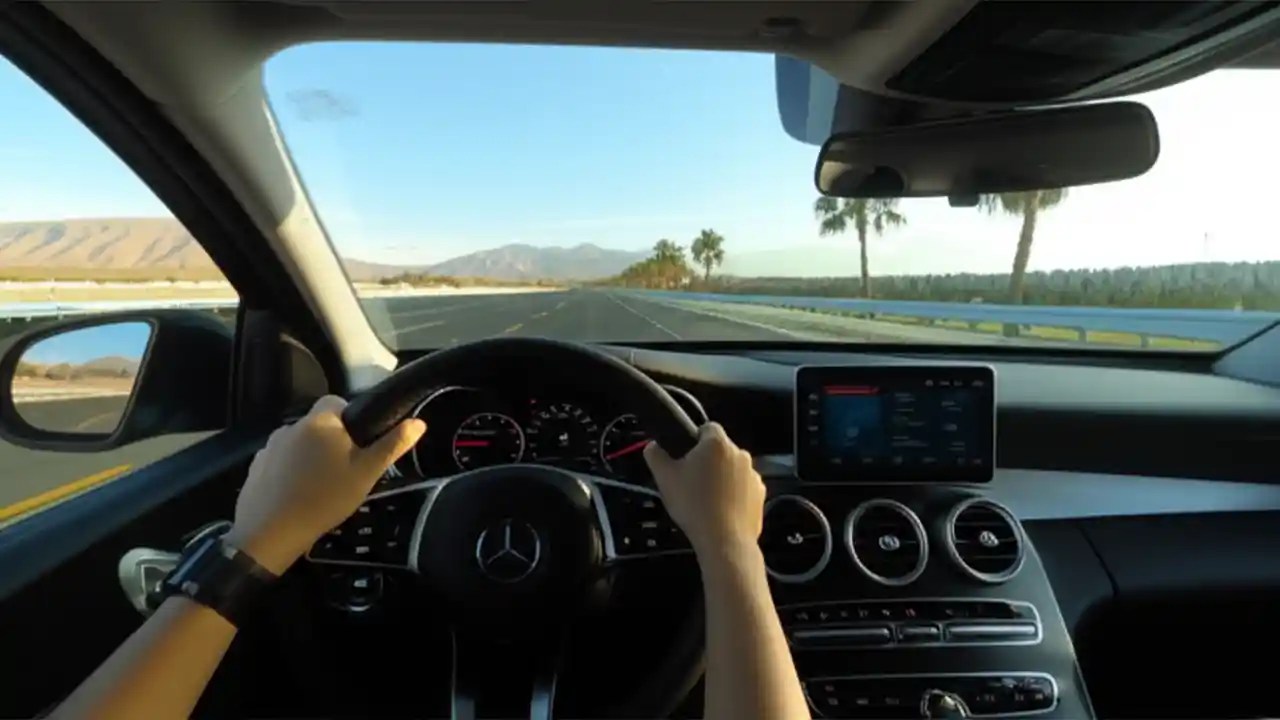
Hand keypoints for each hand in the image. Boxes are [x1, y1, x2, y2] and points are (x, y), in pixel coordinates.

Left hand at [224, 395, 425, 573]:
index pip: (336, 402)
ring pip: (298, 443)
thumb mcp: (366, 474)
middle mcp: (291, 426)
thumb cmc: (325, 499)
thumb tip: (419, 422)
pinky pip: (279, 461)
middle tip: (343, 471)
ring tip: (318, 486)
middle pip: (317, 425)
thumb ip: (392, 446)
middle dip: (330, 441)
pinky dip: (288, 471)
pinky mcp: (255, 467)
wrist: (271, 533)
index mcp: (320, 421)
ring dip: (308, 456)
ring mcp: (268, 446)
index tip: (358, 446)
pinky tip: (296, 494)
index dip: (350, 419)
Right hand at [644, 423, 764, 558]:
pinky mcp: (761, 494)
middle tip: (692, 480)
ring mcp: (754, 474)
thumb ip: (656, 456)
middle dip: (709, 460)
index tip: (685, 456)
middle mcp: (740, 453)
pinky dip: (736, 493)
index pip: (707, 427)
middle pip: (721, 449)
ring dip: (723, 477)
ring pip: (734, 469)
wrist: (725, 540)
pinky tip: (723, 510)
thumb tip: (652, 445)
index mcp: (717, 443)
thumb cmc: (693, 504)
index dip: (695, 439)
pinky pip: (744, 487)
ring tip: (708, 499)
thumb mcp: (665, 479)